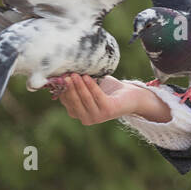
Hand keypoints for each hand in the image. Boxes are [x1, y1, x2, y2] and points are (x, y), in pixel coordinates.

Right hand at [50, 74, 166, 125]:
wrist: (131, 96)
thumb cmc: (108, 89)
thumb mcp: (90, 86)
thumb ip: (78, 82)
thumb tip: (62, 71)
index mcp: (79, 113)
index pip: (66, 101)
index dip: (62, 89)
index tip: (59, 76)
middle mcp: (86, 118)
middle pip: (73, 101)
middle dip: (69, 87)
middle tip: (65, 74)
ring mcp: (97, 117)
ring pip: (84, 99)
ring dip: (79, 85)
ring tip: (75, 74)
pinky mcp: (108, 111)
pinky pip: (97, 96)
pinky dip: (91, 86)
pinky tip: (87, 77)